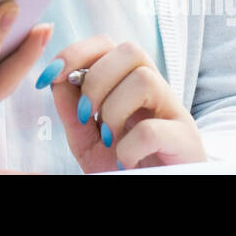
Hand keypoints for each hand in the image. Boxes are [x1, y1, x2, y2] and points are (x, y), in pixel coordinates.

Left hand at [38, 36, 205, 171]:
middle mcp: (155, 89)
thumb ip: (71, 110)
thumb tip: (56, 79)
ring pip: (144, 79)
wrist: (153, 190)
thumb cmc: (122, 164)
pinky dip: (128, 147)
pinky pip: (152, 129)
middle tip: (86, 114)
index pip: (106, 45)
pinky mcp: (186, 140)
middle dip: (96, 79)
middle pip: (130, 50)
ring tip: (110, 138)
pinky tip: (125, 160)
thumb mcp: (86, 138)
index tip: (49, 76)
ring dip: (114, 110)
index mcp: (128, 83)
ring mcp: (173, 111)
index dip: (75, 53)